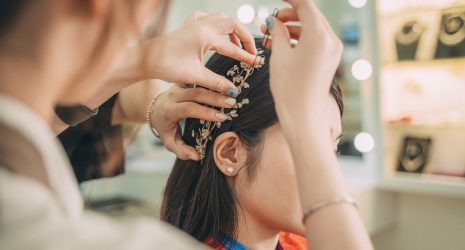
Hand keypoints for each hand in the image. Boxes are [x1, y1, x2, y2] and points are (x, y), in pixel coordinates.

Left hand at [137, 11, 262, 95]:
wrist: (145, 59)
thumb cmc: (166, 66)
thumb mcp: (195, 76)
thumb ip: (216, 82)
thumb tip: (233, 91)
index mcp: (205, 36)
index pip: (232, 47)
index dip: (247, 56)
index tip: (258, 63)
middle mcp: (201, 25)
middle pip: (233, 24)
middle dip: (245, 37)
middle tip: (251, 52)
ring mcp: (194, 23)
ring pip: (221, 18)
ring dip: (232, 29)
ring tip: (236, 44)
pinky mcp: (187, 26)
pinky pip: (206, 18)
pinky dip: (216, 23)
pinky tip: (215, 34)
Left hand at [151, 85, 236, 160]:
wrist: (155, 108)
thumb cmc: (165, 127)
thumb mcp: (169, 141)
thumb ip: (180, 151)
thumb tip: (196, 156)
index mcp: (170, 110)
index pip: (188, 109)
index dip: (205, 112)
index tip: (222, 117)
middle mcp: (174, 96)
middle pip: (195, 93)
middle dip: (215, 98)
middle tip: (232, 102)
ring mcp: (179, 86)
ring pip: (198, 83)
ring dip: (216, 87)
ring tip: (232, 92)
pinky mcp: (184, 80)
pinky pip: (199, 78)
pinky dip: (212, 80)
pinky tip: (226, 83)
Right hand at [262, 2, 342, 124]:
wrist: (302, 114)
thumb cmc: (288, 86)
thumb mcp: (279, 55)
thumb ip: (277, 32)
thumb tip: (273, 21)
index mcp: (319, 35)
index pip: (305, 6)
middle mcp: (331, 40)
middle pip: (310, 16)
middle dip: (289, 15)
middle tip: (270, 21)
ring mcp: (333, 50)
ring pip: (312, 28)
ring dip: (293, 28)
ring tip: (271, 35)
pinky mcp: (330, 60)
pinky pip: (316, 41)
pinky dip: (300, 39)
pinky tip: (283, 44)